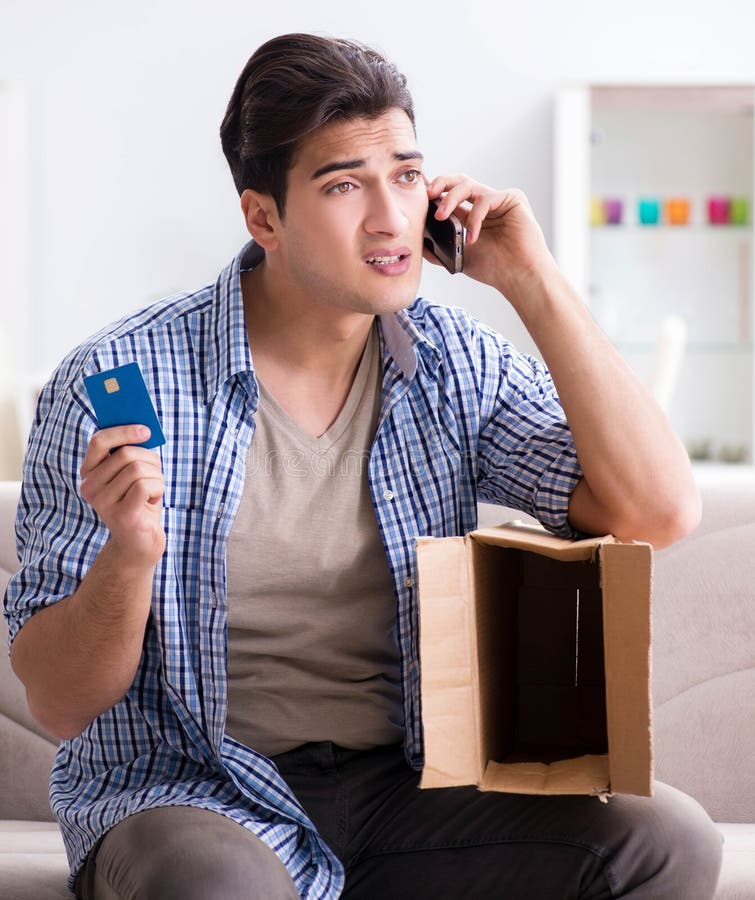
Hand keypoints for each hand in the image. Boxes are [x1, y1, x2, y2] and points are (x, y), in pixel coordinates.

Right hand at [80, 425, 165, 568]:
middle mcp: (90, 487)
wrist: (140, 543)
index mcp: (90, 473)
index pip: (99, 442)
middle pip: (125, 455)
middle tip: (156, 474)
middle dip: (150, 460)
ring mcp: (103, 502)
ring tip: (153, 491)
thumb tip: (144, 427)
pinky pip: (145, 486)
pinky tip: (153, 501)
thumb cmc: (140, 503)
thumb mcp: (134, 473)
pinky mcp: (121, 515)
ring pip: (138, 469)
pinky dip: (158, 489)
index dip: (123, 431)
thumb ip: (133, 452)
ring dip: (156, 477)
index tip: (146, 430)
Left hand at [425, 175, 558, 304]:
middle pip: (459, 181)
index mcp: (472, 215)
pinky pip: (484, 199)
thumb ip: (438, 248)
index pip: (450, 195)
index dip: (434, 191)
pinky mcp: (512, 198)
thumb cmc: (494, 268)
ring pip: (468, 186)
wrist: (518, 277)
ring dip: (450, 199)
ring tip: (440, 217)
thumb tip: (417, 240)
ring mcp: (499, 200)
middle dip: (440, 183)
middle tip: (427, 194)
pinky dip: (474, 219)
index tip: (417, 194)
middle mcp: (485, 204)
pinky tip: (472, 239)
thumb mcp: (457, 257)